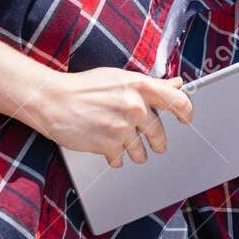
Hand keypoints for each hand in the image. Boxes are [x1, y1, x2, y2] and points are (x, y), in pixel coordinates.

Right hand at [31, 67, 193, 166]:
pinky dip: (113, 157)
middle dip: (155, 143)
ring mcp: (122, 127)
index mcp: (140, 86)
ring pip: (142, 152)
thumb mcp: (120, 78)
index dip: (185, 113)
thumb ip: (151, 84)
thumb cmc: (85, 87)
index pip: (178, 102)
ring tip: (117, 140)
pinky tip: (103, 144)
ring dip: (133, 151)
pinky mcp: (109, 145)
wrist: (53, 100)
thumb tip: (177, 85)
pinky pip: (121, 160)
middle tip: (150, 142)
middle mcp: (135, 106)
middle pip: (160, 135)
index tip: (184, 120)